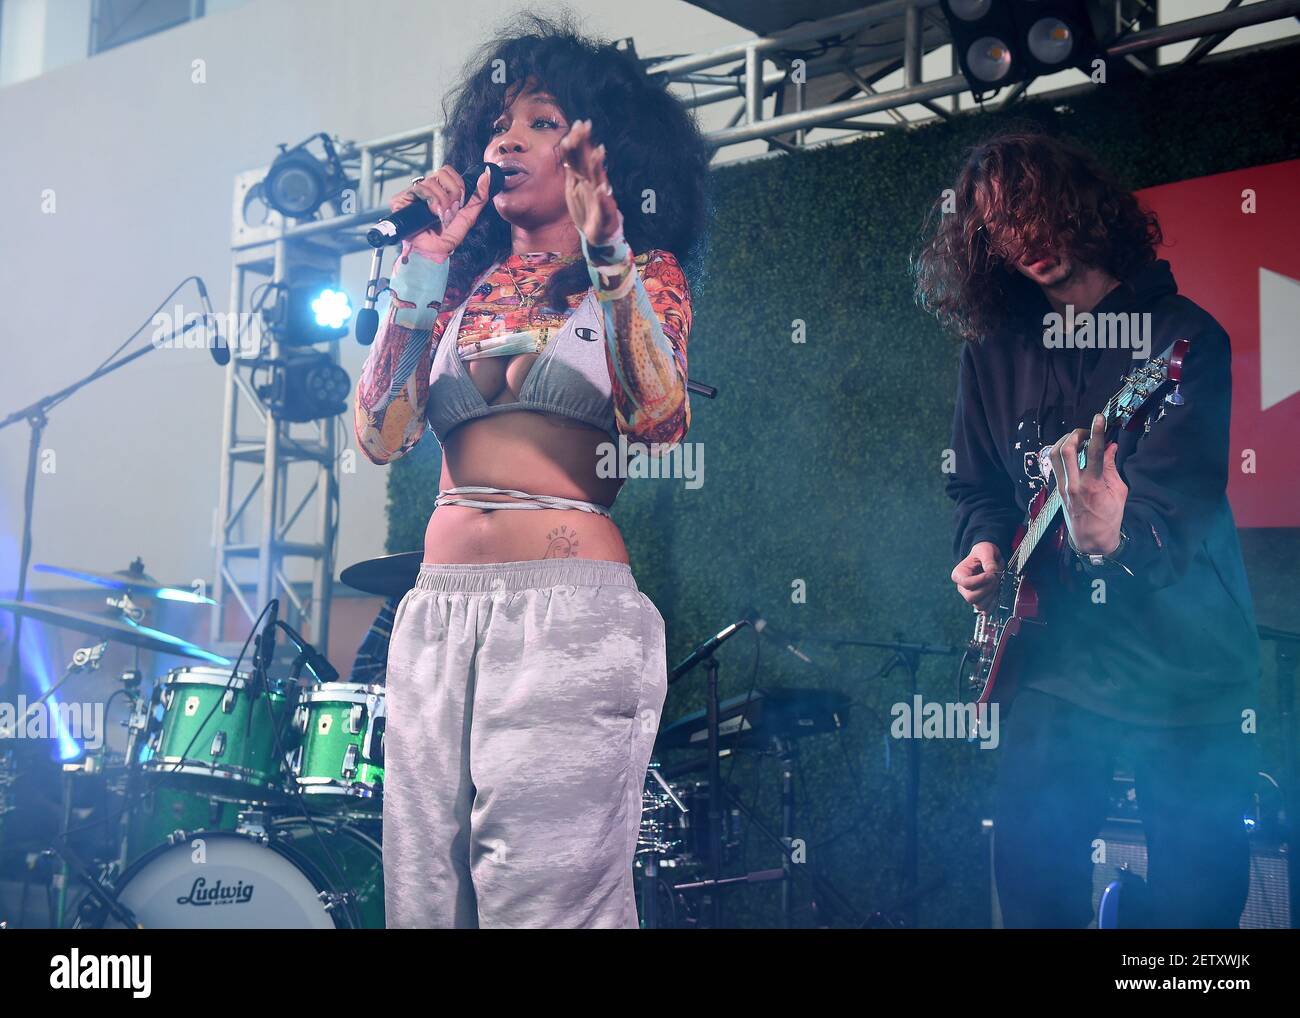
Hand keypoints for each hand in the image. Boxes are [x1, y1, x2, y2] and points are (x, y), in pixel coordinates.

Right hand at [390, 165, 491, 262]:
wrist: (433, 252)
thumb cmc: (446, 237)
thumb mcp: (468, 216)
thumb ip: (479, 196)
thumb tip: (487, 176)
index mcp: (440, 190)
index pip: (448, 171)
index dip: (458, 185)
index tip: (460, 203)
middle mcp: (426, 189)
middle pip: (442, 173)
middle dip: (452, 195)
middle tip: (450, 211)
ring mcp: (413, 193)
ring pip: (432, 181)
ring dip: (442, 202)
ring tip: (440, 216)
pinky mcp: (401, 199)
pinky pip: (421, 189)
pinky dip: (432, 202)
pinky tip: (431, 213)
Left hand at [558, 119, 622, 246]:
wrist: (598, 233)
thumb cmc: (586, 207)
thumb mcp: (574, 185)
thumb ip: (571, 166)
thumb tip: (566, 144)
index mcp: (583, 178)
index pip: (579, 156)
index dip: (578, 141)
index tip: (577, 123)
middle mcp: (593, 184)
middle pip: (588, 162)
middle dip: (587, 145)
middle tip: (586, 126)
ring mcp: (600, 198)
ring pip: (599, 180)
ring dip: (598, 167)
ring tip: (598, 152)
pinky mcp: (604, 215)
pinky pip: (603, 207)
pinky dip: (602, 199)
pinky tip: (601, 191)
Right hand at [952, 541, 1003, 612]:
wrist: (988, 558)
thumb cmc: (983, 553)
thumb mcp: (985, 551)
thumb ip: (988, 560)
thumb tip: (991, 571)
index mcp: (959, 574)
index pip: (966, 583)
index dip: (980, 580)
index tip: (991, 574)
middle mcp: (962, 587)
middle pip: (971, 597)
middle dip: (987, 589)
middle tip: (995, 579)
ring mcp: (971, 595)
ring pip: (979, 605)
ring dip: (991, 596)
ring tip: (996, 584)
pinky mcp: (980, 601)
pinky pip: (986, 610)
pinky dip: (993, 604)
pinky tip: (997, 594)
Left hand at [1047, 413, 1127, 555]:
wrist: (1091, 540)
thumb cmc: (1109, 518)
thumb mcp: (1118, 492)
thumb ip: (1112, 467)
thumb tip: (1111, 446)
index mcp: (1093, 485)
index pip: (1093, 452)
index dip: (1097, 432)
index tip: (1099, 418)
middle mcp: (1074, 484)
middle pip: (1066, 449)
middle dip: (1077, 433)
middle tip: (1088, 431)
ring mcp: (1062, 487)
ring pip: (1054, 454)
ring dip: (1065, 440)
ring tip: (1078, 438)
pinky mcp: (1057, 489)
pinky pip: (1054, 464)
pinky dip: (1060, 452)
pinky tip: (1071, 450)